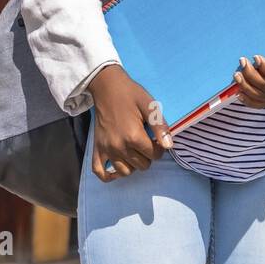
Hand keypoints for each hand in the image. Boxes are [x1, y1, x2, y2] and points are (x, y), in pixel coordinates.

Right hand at [87, 65, 171, 181]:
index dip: (160, 148)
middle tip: (146, 142)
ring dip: (133, 164)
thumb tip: (168, 146)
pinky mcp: (96, 149)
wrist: (107, 87)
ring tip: (135, 151)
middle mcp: (118, 146)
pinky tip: (117, 168)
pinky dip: (109, 175)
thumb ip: (160, 126)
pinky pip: (100, 172)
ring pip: (125, 172)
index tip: (156, 138)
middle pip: (142, 165)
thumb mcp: (150, 106)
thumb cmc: (131, 95)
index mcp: (133, 136)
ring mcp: (106, 149)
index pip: (155, 155)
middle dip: (148, 155)